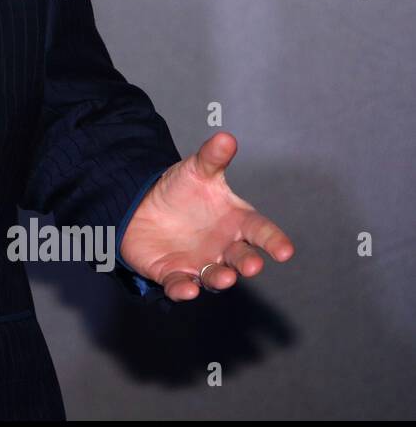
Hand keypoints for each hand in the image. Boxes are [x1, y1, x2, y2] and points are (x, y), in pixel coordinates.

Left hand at [119, 131, 293, 300]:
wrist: (142, 205)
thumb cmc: (180, 190)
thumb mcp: (196, 171)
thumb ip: (212, 158)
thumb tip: (225, 137)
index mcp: (237, 221)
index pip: (262, 231)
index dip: (274, 241)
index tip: (286, 251)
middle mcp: (224, 247)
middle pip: (241, 257)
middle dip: (248, 263)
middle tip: (252, 266)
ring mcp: (200, 263)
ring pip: (215, 276)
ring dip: (220, 279)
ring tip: (225, 278)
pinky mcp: (174, 274)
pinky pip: (180, 285)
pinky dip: (184, 289)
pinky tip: (186, 289)